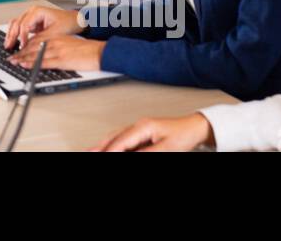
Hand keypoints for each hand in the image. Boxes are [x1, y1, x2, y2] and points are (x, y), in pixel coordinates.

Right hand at [3, 4, 83, 50]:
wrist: (75, 21)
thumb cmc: (67, 22)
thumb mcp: (55, 32)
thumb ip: (41, 39)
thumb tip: (30, 46)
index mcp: (37, 11)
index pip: (24, 24)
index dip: (22, 36)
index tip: (22, 46)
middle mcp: (32, 12)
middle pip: (17, 23)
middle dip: (12, 35)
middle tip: (9, 46)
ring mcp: (31, 17)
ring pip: (16, 24)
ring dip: (11, 34)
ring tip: (8, 45)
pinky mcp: (32, 23)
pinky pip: (20, 28)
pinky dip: (16, 35)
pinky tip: (13, 42)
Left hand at [8, 32, 104, 70]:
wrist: (98, 52)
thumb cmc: (86, 50)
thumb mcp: (68, 44)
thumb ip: (57, 47)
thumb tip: (46, 53)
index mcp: (57, 38)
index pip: (37, 41)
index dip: (25, 47)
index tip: (17, 52)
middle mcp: (55, 42)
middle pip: (33, 47)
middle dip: (21, 53)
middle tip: (11, 58)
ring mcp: (57, 50)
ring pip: (36, 54)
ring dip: (23, 58)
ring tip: (14, 62)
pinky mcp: (62, 59)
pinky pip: (44, 61)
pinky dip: (33, 63)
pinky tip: (26, 64)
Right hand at [91, 113, 214, 151]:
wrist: (193, 127)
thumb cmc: (183, 135)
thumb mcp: (167, 148)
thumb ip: (148, 153)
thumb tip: (130, 155)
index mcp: (143, 127)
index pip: (121, 141)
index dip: (110, 151)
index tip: (100, 156)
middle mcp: (138, 125)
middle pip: (113, 138)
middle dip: (99, 147)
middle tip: (86, 152)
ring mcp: (138, 128)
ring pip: (115, 137)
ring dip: (103, 145)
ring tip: (91, 150)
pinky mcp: (141, 133)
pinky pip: (122, 138)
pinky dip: (112, 144)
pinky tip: (107, 148)